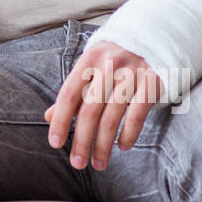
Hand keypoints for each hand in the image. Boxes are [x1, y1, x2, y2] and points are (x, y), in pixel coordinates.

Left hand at [42, 40, 164, 170]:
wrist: (153, 37)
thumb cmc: (114, 59)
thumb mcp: (91, 68)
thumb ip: (73, 92)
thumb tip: (49, 117)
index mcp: (89, 60)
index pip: (69, 94)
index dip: (60, 120)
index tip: (55, 143)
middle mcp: (109, 66)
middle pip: (89, 110)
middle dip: (82, 140)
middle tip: (77, 163)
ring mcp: (132, 74)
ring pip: (112, 117)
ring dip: (103, 146)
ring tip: (98, 164)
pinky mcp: (152, 83)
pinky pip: (137, 115)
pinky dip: (128, 134)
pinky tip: (122, 147)